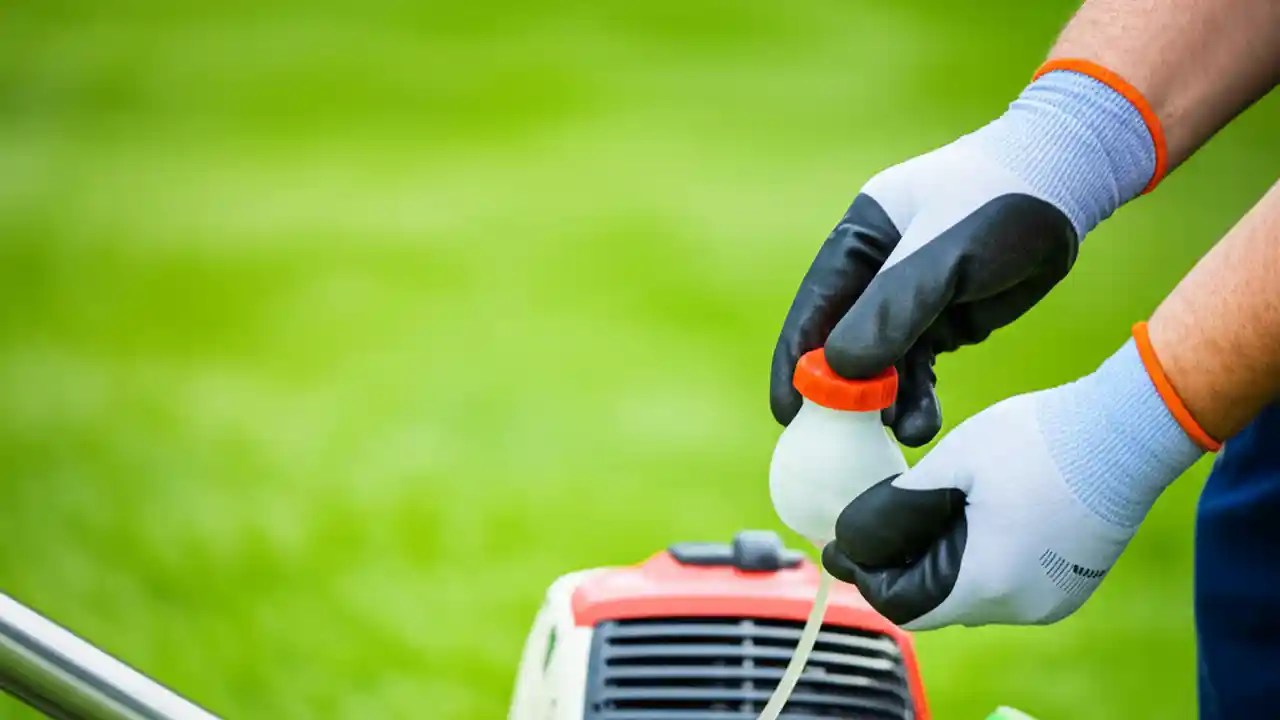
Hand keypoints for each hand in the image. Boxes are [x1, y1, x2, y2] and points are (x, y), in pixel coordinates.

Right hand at [770, 69, 1158, 445]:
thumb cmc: (996, 203)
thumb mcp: (941, 257)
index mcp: (857, 243)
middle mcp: (875, 274)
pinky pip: (921, 366)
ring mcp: (910, 301)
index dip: (796, 362)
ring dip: (889, 400)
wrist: (1066, 188)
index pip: (814, 309)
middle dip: (845, 391)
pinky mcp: (946, 321)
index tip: (789, 411)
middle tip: (842, 438)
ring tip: (906, 432)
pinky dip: (919, 395)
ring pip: (886, 362)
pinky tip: (922, 423)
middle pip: (844, 343)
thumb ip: (891, 313)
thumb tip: (839, 370)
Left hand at [821, 335, 1203, 628]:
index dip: (871, 579)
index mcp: (985, 582)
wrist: (1125, 431)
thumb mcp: (952, 464)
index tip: (847, 548)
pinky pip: (1010, 586)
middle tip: (879, 528)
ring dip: (944, 564)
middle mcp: (1021, 606)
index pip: (906, 607)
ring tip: (924, 518)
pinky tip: (973, 521)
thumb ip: (899, 504)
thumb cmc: (1038, 441)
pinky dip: (982, 562)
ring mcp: (1052, 599)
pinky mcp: (1071, 583)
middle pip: (939, 603)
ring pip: (974, 595)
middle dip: (905, 569)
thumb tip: (857, 532)